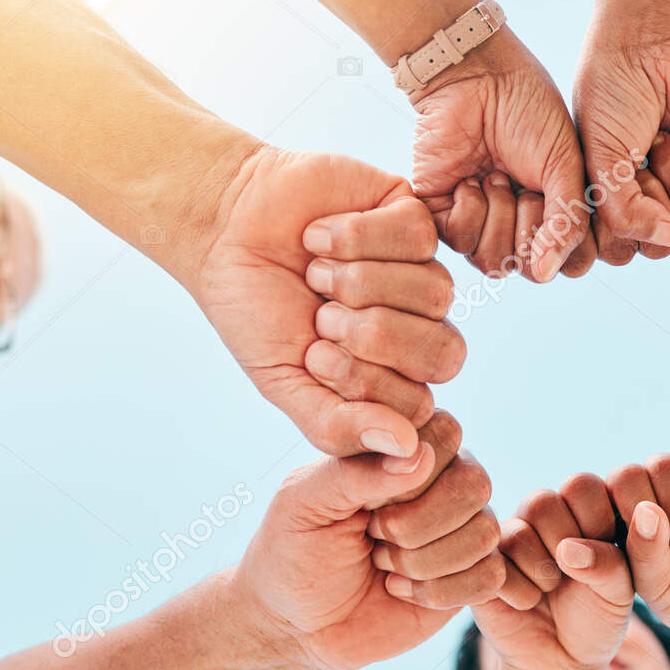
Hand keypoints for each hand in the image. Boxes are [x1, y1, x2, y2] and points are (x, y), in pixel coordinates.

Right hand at [186, 144, 465, 457]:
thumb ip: (337, 427)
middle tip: (320, 315)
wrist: (225, 229)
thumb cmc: (256, 312)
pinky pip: (417, 238)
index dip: (362, 381)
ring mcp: (422, 270)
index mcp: (394, 377)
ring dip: (357, 281)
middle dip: (370, 335)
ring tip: (315, 272)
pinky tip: (321, 236)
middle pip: (445, 353)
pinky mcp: (413, 216)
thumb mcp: (283, 382)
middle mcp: (419, 327)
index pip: (418, 404)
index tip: (312, 355)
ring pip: (436, 293)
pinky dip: (355, 236)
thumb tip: (408, 453)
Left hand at [236, 411, 521, 669]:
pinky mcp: (469, 578)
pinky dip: (440, 591)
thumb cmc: (293, 552)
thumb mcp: (306, 502)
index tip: (363, 503)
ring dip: (424, 561)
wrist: (295, 625)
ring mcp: (459, 531)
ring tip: (384, 568)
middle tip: (374, 537)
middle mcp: (441, 483)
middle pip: (474, 483)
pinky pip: (491, 576)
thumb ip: (356, 471)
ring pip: (485, 533)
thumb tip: (420, 455)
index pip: (445, 433)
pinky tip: (401, 593)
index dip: (410, 473)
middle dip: (417, 523)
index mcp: (401, 450)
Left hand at [410, 33, 597, 281]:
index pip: (557, 264)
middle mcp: (512, 226)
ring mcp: (477, 222)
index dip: (560, 238)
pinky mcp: (440, 213)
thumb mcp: (567, 166)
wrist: (480, 78)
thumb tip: (548, 275)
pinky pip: (458, 240)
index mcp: (548, 216)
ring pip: (490, 261)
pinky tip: (470, 178)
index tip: (555, 194)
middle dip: (527, 223)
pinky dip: (470, 208)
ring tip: (495, 176)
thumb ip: (568, 222)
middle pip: (523, 269)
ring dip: (498, 215)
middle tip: (520, 181)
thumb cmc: (530, 113)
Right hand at [473, 473, 636, 669]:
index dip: (596, 519)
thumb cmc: (596, 619)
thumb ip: (610, 562)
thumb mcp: (618, 592)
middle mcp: (537, 516)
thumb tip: (570, 548)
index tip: (607, 554)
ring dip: (542, 572)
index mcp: (577, 508)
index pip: (581, 485)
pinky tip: (528, 603)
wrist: (562, 663)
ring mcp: (505, 539)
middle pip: (542, 502)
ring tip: (550, 590)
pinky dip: (519, 591)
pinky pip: (492, 565)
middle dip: (565, 544)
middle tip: (573, 576)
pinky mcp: (479, 567)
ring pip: (517, 533)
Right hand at [571, 33, 669, 265]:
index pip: (616, 250)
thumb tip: (668, 239)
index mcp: (609, 204)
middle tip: (639, 151)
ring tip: (662, 136)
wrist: (647, 47)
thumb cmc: (611, 98)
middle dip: (647, 194)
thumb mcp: (598, 159)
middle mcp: (647, 202)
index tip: (603, 178)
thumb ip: (620, 212)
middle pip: (657, 243)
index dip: (614, 223)